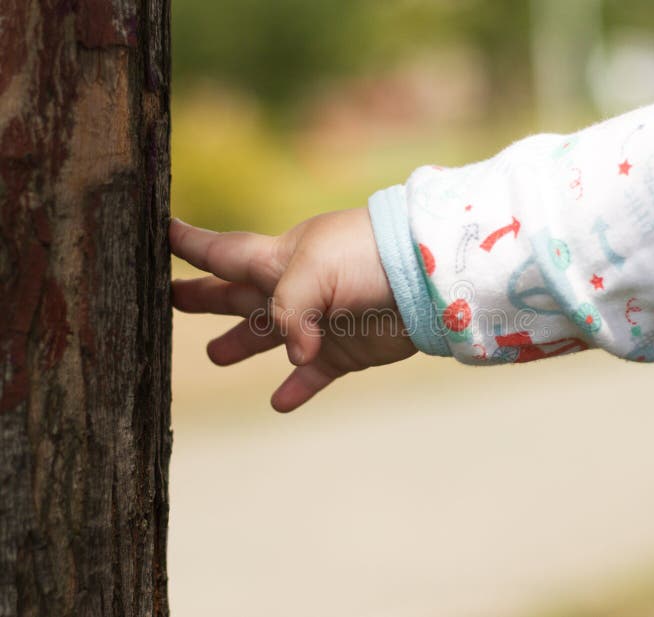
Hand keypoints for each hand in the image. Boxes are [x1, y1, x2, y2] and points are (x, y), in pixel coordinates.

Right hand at [170, 208, 416, 411]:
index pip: (220, 252)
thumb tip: (293, 356)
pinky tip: (279, 403)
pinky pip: (313, 376)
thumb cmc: (368, 255)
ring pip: (267, 336)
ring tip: (216, 354)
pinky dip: (296, 389)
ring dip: (241, 344)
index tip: (156, 232)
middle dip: (202, 297)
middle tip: (169, 300)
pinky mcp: (343, 353)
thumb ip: (286, 310)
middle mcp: (289, 291)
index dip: (187, 244)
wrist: (427, 276)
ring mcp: (315, 323)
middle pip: (234, 295)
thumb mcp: (315, 269)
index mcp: (275, 260)